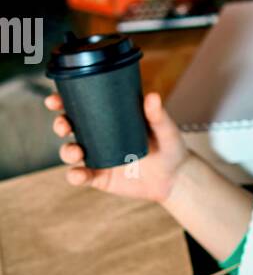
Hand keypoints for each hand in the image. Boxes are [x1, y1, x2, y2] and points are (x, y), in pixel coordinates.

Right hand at [45, 89, 189, 203]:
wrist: (176, 178)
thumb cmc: (169, 146)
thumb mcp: (165, 129)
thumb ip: (158, 116)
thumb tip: (152, 96)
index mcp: (108, 118)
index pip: (81, 106)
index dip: (62, 102)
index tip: (54, 100)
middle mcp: (97, 136)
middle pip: (68, 127)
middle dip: (60, 124)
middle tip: (64, 124)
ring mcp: (97, 157)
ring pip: (70, 152)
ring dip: (67, 150)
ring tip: (77, 151)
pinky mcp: (100, 178)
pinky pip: (81, 176)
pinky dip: (75, 176)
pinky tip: (77, 174)